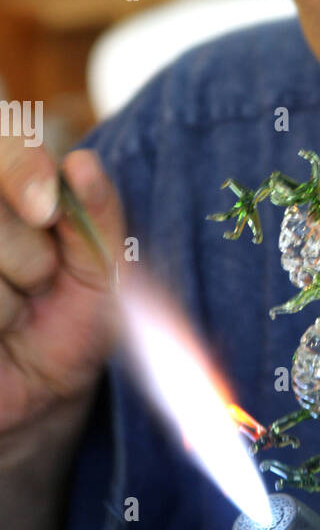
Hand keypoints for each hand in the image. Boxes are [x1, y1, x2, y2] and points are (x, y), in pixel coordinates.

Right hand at [0, 138, 125, 439]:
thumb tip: (81, 165)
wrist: (31, 394)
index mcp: (2, 172)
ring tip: (8, 315)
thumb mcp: (100, 270)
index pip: (2, 135)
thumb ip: (97, 215)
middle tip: (36, 283)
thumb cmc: (64, 318)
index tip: (45, 209)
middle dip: (29, 256)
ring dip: (5, 303)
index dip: (21, 165)